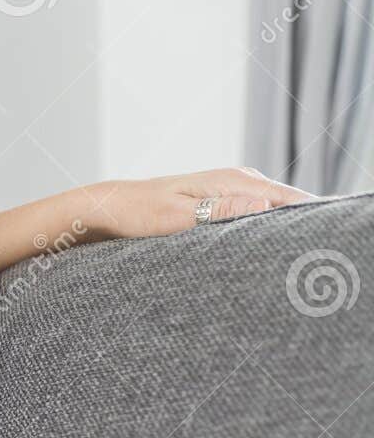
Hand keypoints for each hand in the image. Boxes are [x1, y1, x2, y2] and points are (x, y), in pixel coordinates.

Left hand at [84, 167, 314, 240]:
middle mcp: (239, 180)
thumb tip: (264, 206)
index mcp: (233, 181)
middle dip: (304, 225)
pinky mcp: (224, 201)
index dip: (311, 218)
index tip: (324, 242)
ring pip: (275, 208)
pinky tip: (275, 247)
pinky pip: (258, 213)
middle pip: (288, 203)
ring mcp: (233, 190)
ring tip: (303, 256)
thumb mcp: (176, 217)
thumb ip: (220, 211)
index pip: (288, 199)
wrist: (112, 207)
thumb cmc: (139, 213)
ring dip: (287, 229)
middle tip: (320, 256)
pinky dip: (269, 228)